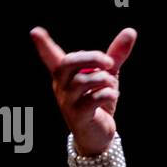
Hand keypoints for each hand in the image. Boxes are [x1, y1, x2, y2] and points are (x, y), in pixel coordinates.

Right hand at [30, 27, 137, 155]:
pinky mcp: (78, 116)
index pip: (51, 57)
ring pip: (82, 81)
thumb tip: (130, 31)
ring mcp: (68, 102)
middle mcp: (62, 86)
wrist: (98, 135)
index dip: (43, 45)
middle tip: (110, 63)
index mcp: (65, 74)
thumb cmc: (98, 101)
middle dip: (91, 58)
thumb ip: (115, 54)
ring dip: (103, 79)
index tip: (35, 31)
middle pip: (68, 64)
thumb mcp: (108, 75)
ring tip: (112, 84)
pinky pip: (92, 100)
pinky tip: (113, 95)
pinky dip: (107, 94)